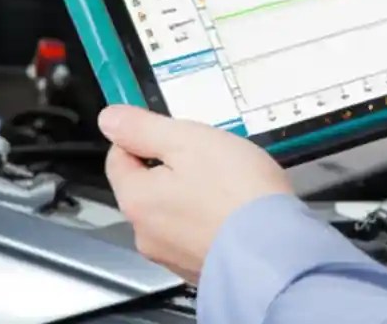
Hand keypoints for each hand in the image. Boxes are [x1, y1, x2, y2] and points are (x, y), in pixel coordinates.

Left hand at [98, 105, 293, 283]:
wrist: (276, 252)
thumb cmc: (238, 194)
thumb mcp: (188, 141)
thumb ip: (144, 129)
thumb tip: (110, 120)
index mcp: (137, 199)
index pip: (118, 157)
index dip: (142, 136)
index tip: (168, 128)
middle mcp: (146, 233)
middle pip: (148, 186)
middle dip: (174, 168)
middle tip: (211, 155)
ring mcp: (173, 255)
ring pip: (174, 211)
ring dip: (193, 195)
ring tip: (231, 185)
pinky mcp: (200, 267)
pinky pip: (197, 233)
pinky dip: (211, 220)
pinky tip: (236, 211)